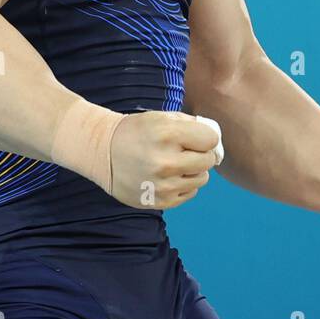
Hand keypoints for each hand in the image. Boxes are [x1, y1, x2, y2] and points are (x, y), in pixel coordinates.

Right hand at [108, 110, 222, 209]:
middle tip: (186, 151)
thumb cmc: (136, 132)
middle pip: (209, 160)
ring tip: (175, 164)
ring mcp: (164, 185)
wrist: (104, 153)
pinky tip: (168, 177)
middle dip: (201, 154)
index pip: (211, 139)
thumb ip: (191, 124)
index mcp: (167, 134)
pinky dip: (184, 184)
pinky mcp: (161, 201)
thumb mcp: (161, 117)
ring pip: (202, 178)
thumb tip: (215, 139)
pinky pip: (190, 193)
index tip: (195, 138)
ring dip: (193, 171)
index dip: (205, 137)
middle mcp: (166, 162)